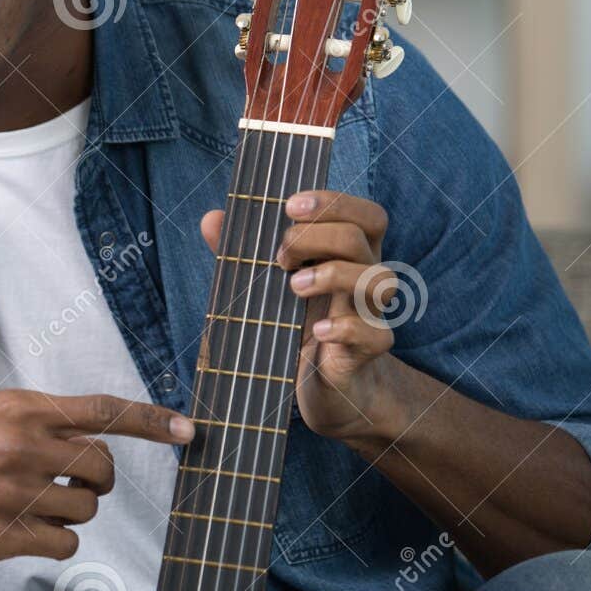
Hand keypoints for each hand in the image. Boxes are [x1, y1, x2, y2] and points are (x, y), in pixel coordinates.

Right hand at [0, 390, 193, 563]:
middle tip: (73, 482)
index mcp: (24, 409)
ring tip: (36, 504)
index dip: (153, 420)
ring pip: (85, 511)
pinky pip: (64, 546)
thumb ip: (34, 420)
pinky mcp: (5, 534)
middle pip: (102, 469)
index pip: (104, 411)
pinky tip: (28, 530)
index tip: (189, 431)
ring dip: (72, 511)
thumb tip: (78, 437)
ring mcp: (17, 493)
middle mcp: (26, 447)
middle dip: (97, 480)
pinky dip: (56, 542)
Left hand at [200, 191, 405, 443]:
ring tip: (293, 287)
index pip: (365, 215)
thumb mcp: (269, 288)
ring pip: (380, 280)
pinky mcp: (368, 352)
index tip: (289, 206)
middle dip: (315, 236)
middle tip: (280, 258)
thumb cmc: (298, 328)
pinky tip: (317, 331)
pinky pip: (375, 334)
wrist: (328, 389)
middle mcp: (364, 280)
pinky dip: (345, 327)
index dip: (335, 201)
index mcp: (348, 257)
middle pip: (361, 237)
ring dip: (334, 274)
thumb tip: (211, 218)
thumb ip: (243, 254)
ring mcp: (370, 314)